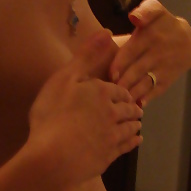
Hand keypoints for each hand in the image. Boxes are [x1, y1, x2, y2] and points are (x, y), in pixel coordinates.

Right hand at [28, 30, 143, 190]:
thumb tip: (107, 32)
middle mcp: (113, 112)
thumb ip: (86, 56)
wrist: (53, 158)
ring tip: (137, 123)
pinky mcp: (109, 155)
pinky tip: (136, 140)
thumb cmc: (53, 115)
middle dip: (131, 106)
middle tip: (133, 107)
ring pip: (130, 126)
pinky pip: (127, 146)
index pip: (118, 89)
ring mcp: (113, 136)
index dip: (120, 90)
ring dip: (135, 123)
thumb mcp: (64, 79)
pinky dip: (134, 141)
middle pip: (127, 107)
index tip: (122, 93)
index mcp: (102, 92)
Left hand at [108, 0, 190, 105]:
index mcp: (149, 36)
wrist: (187, 38)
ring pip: (146, 82)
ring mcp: (164, 67)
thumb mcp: (155, 9)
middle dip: (123, 82)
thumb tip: (134, 16)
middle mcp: (157, 53)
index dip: (120, 64)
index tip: (111, 74)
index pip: (131, 52)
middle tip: (111, 91)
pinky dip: (149, 97)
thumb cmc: (163, 23)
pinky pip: (158, 89)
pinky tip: (139, 103)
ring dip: (133, 92)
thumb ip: (145, 10)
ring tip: (121, 100)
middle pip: (137, 70)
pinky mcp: (169, 78)